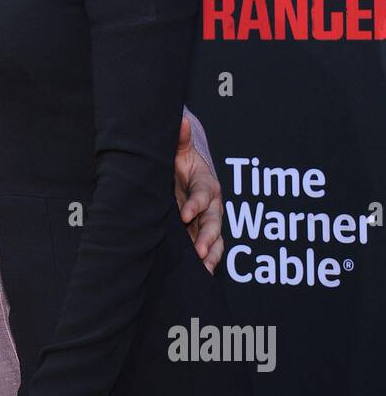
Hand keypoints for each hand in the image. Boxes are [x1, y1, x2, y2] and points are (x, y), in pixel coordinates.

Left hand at [174, 113, 223, 273]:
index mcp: (207, 183)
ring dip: (212, 254)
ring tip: (205, 268)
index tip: (185, 213)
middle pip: (214, 223)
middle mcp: (211, 205)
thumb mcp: (179, 149)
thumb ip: (179, 138)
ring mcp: (207, 221)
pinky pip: (208, 249)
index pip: (204, 194)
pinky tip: (200, 274)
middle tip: (201, 250)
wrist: (181, 173)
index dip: (196, 204)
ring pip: (216, 239)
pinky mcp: (199, 233)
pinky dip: (206, 261)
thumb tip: (181, 121)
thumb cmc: (180, 161)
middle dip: (208, 237)